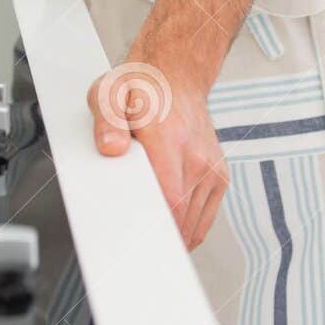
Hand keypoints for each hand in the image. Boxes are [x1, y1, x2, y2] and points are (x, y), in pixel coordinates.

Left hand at [87, 53, 228, 252]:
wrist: (176, 73)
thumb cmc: (140, 86)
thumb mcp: (108, 92)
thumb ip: (106, 121)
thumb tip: (111, 149)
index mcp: (170, 138)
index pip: (169, 200)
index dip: (152, 230)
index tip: (134, 246)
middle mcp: (196, 157)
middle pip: (179, 221)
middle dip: (155, 240)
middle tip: (129, 251)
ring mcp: (211, 169)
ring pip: (193, 227)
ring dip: (171, 238)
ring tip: (144, 240)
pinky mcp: (218, 177)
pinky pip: (203, 220)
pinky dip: (186, 231)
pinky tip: (166, 232)